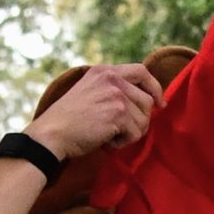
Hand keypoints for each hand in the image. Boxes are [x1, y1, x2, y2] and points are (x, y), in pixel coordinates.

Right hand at [26, 63, 166, 160]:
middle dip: (141, 121)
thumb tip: (143, 101)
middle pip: (147, 101)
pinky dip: (122, 143)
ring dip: (130, 134)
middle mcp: (112, 79)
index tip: (160, 103)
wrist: (53, 133)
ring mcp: (116, 94)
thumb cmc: (69, 120)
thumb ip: (111, 89)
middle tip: (124, 132)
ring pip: (144, 120)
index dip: (155, 87)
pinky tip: (106, 141)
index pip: (141, 70)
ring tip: (110, 135)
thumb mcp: (90, 91)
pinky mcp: (118, 113)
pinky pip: (135, 134)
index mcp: (105, 71)